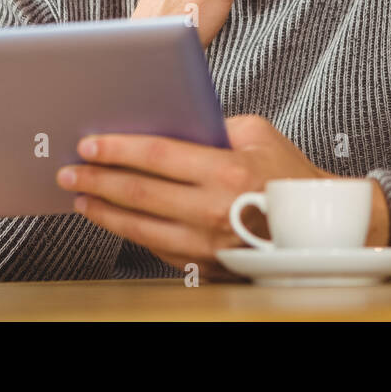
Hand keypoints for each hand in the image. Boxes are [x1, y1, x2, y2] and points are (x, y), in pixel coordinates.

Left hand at [56, 115, 390, 281]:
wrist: (322, 226)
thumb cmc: (288, 173)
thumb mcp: (257, 134)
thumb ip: (211, 127)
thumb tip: (166, 125)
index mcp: (228, 172)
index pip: (158, 156)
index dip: (118, 149)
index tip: (89, 143)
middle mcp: (214, 211)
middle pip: (139, 193)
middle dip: (97, 179)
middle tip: (68, 170)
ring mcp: (208, 244)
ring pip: (140, 227)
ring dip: (103, 210)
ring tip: (80, 195)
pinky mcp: (206, 266)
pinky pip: (157, 248)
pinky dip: (129, 232)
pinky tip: (113, 218)